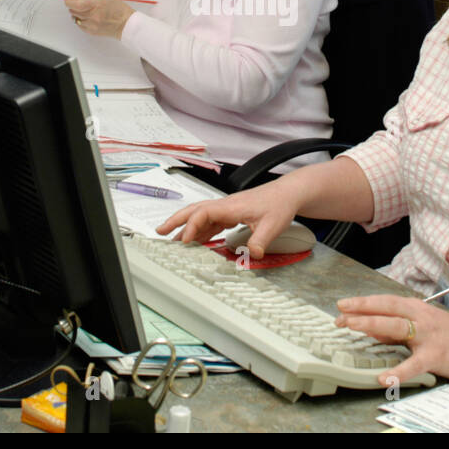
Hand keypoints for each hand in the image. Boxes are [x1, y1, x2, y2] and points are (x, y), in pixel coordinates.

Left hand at [64, 0, 133, 37]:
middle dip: (73, 4)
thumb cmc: (118, 9)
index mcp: (95, 4)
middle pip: (72, 9)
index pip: (73, 2)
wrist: (126, 23)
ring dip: (77, 12)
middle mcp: (92, 15)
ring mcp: (91, 24)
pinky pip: (79, 25)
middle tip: (80, 1)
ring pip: (74, 17)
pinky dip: (81, 20)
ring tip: (86, 10)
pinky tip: (88, 17)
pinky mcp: (91, 31)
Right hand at [155, 182, 298, 258]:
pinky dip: (200, 230)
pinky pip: (211, 221)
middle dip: (176, 220)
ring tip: (173, 240)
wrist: (288, 193)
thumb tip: (252, 255)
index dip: (192, 226)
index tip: (185, 241)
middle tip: (160, 231)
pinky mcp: (232, 213)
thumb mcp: (272, 225)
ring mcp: (227, 209)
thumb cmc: (279, 204)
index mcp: (231, 206)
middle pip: (194, 210)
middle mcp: (225, 206)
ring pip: (201, 216)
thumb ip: (260, 241)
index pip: (203, 213)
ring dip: (186, 226)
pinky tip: (197, 240)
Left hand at [335, 294, 448, 386]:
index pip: (385, 302)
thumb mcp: (421, 324)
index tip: (342, 306)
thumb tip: (370, 328)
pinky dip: (398, 372)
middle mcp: (420, 318)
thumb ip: (396, 327)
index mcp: (416, 308)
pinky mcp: (434, 356)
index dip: (363, 303)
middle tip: (340, 314)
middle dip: (362, 310)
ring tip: (351, 327)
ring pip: (397, 327)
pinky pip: (414, 365)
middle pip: (387, 309)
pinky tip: (384, 378)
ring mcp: (427, 336)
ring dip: (372, 325)